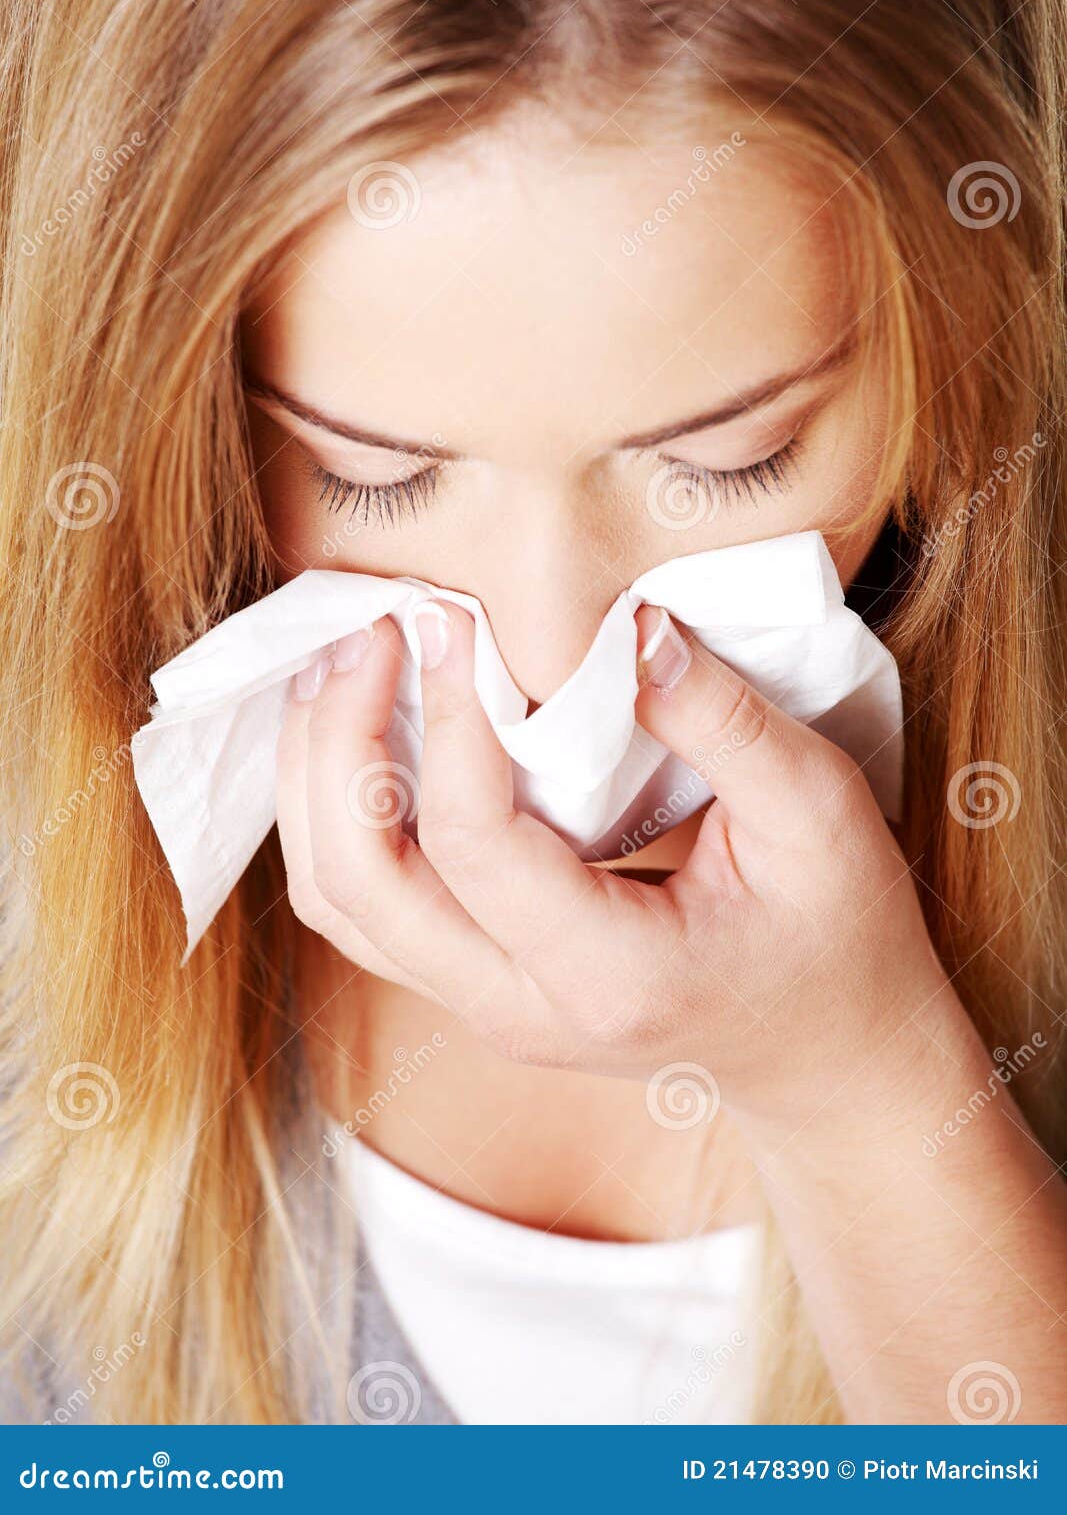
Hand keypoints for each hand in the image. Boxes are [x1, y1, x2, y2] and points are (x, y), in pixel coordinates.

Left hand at [276, 600, 946, 1127]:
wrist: (829, 1063)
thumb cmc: (840, 939)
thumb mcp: (821, 818)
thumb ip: (724, 721)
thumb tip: (629, 626)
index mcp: (607, 975)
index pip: (473, 846)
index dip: (448, 719)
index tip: (451, 618)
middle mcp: (518, 1009)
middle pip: (360, 884)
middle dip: (339, 744)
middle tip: (371, 631)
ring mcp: (484, 1007)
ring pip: (336, 901)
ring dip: (317, 778)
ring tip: (343, 666)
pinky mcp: (472, 984)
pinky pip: (363, 904)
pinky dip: (335, 814)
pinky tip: (357, 730)